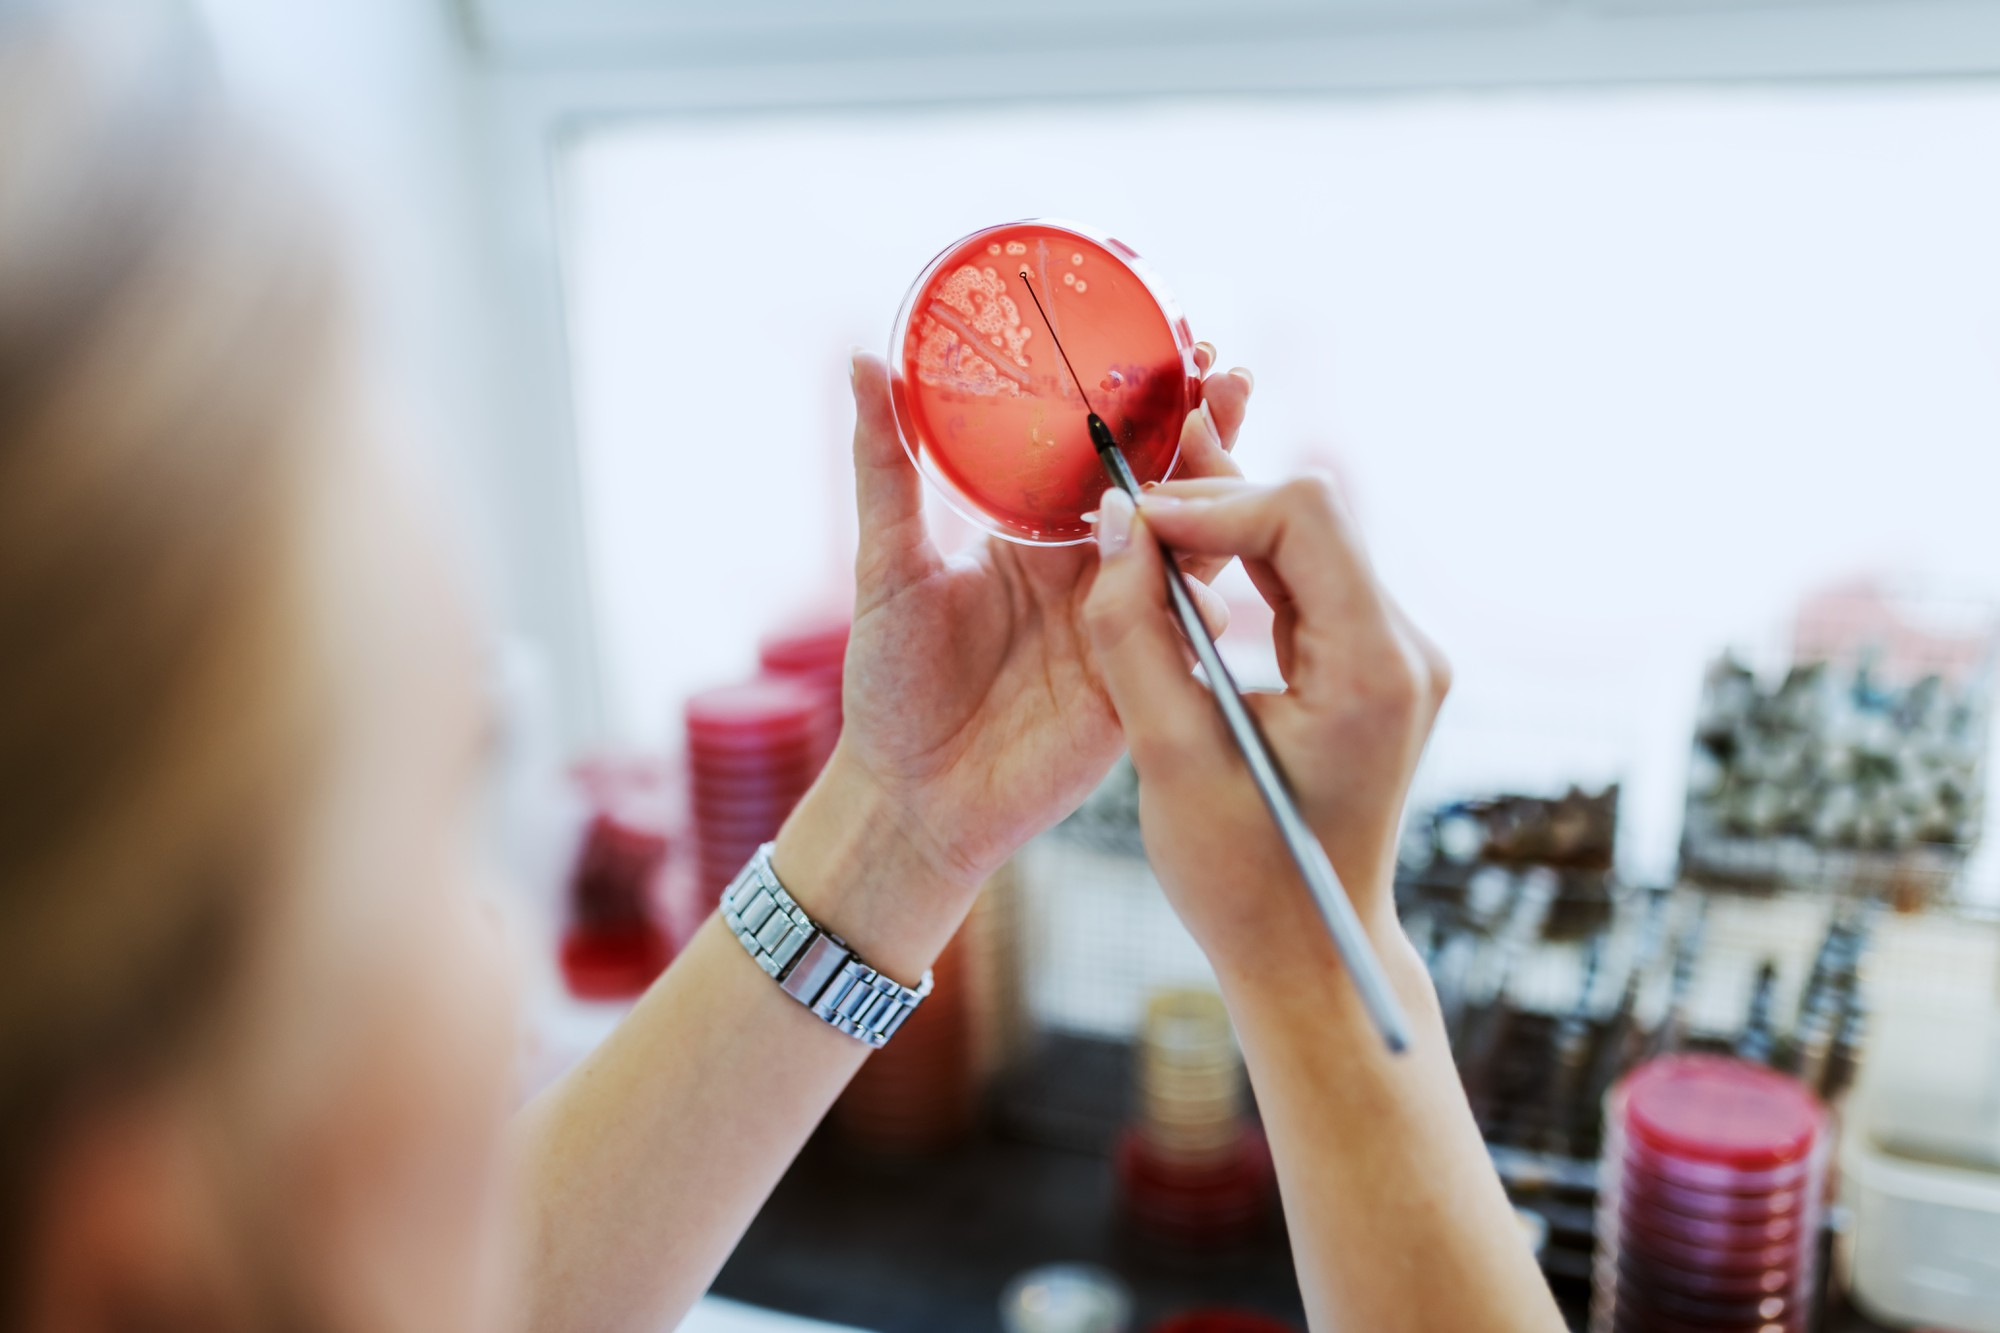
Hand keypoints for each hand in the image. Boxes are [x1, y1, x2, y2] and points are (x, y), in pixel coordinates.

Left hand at [825, 347, 1251, 897]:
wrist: (911, 799)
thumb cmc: (890, 685)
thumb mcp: (887, 564)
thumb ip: (886, 465)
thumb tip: (860, 359)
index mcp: (1036, 536)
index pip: (1098, 452)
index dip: (1136, 398)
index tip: (1168, 338)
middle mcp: (1091, 570)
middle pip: (1160, 484)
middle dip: (1199, 425)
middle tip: (1223, 366)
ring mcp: (1123, 620)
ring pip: (1187, 542)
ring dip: (1218, 487)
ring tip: (1233, 424)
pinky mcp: (1142, 678)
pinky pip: (1182, 621)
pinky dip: (1205, 577)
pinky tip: (1222, 535)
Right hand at [1079, 475, 1450, 982]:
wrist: (1306, 954)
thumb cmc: (1241, 879)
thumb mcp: (1168, 756)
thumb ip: (1133, 633)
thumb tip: (1112, 523)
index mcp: (1373, 670)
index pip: (1302, 516)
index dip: (1209, 504)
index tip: (1129, 527)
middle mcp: (1404, 650)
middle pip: (1308, 516)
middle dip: (1210, 510)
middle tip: (1120, 526)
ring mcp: (1395, 658)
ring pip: (1306, 539)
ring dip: (1220, 534)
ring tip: (1138, 540)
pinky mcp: (1370, 668)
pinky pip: (1307, 582)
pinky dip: (1241, 569)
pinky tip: (1180, 574)